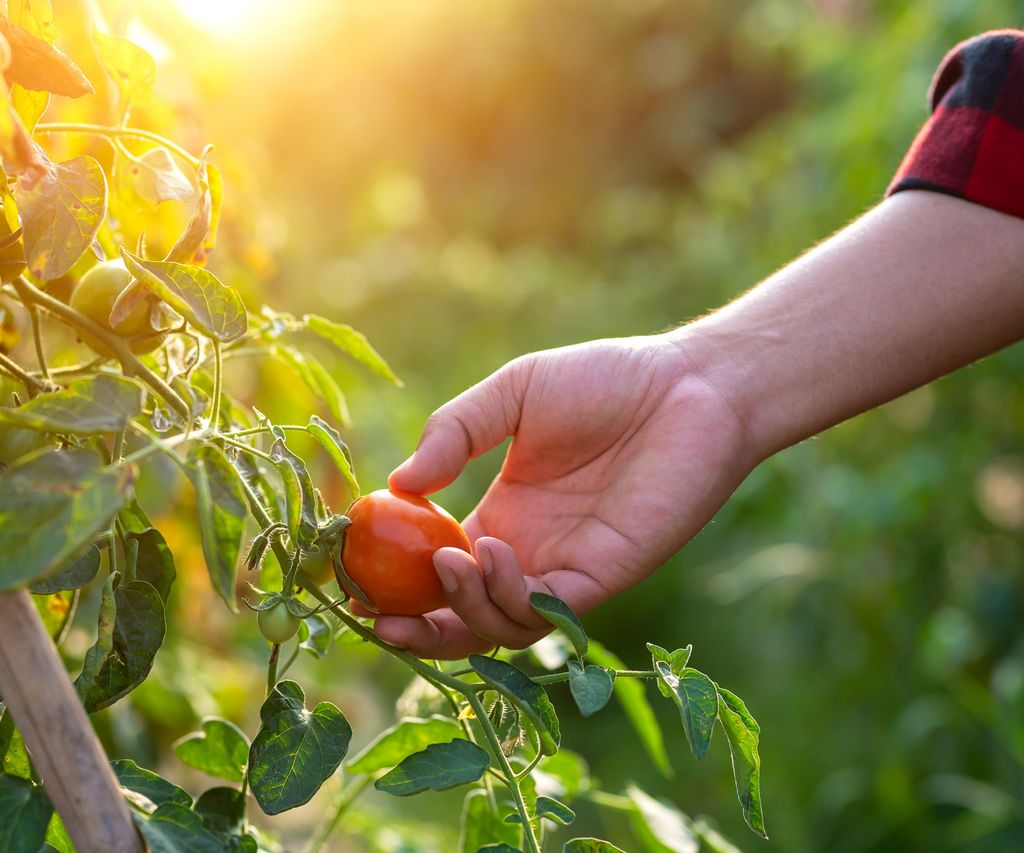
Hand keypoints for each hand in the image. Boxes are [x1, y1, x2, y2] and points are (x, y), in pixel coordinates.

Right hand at [364, 333, 754, 657]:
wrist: (688, 385)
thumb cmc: (605, 381)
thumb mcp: (513, 393)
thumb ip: (456, 432)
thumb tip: (398, 482)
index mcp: (503, 517)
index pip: (440, 570)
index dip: (399, 584)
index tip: (355, 579)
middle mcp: (530, 553)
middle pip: (463, 616)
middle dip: (419, 629)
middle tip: (378, 620)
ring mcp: (566, 569)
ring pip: (500, 626)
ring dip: (463, 607)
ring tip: (451, 559)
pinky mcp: (605, 576)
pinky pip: (547, 613)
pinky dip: (510, 597)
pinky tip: (492, 554)